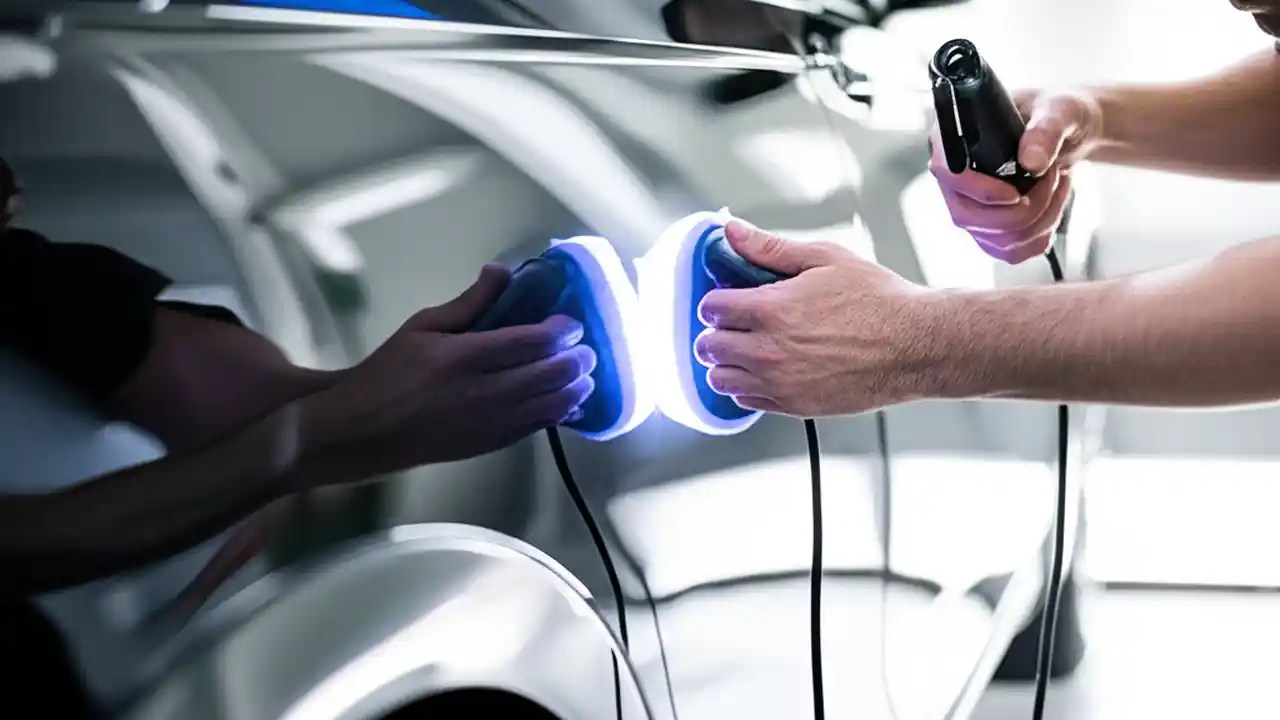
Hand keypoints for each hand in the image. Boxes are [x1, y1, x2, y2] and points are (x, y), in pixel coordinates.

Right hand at [299, 265, 596, 480]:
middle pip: (551, 374)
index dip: (562, 332)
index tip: (572, 323)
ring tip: (583, 374)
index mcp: (462, 356)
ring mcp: (488, 424)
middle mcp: (481, 392)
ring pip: (552, 406)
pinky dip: (558, 413)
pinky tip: (566, 401)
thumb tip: (502, 270)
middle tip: (586, 348)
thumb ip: (470, 302)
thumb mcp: (422, 326)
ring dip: (575, 388)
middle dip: (578, 359)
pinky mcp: (489, 445)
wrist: (362, 430)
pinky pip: (537, 428)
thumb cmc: (389, 372)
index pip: (532, 341)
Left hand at [694, 221, 937, 417]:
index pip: (711, 308)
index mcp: (771, 309)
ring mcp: (779, 383)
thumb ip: (769, 248)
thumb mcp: (824, 259)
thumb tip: (733, 232)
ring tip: (749, 349)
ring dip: (727, 362)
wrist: (915, 345)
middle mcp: (769, 350)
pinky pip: (746, 401)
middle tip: (738, 324)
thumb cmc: (878, 301)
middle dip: (719, 331)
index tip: (730, 299)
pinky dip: (747, 386)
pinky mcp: (793, 407)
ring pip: (720, 379)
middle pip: (708, 346)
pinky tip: (768, 370)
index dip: (718, 300)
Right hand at [929, 89, 1101, 263]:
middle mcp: (956, 175)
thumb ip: (1047, 130)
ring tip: (1057, 185)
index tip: (1014, 193)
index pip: (946, 171)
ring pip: (992, 238)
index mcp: (958, 136)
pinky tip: (1052, 208)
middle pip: (966, 215)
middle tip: (1052, 180)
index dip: (978, 189)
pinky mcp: (989, 228)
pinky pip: (1007, 251)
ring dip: (1038, 220)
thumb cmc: (1058, 113)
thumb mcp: (1059, 110)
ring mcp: (970, 205)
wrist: (1071, 134)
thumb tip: (1031, 162)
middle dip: (1020, 211)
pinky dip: (1039, 236)